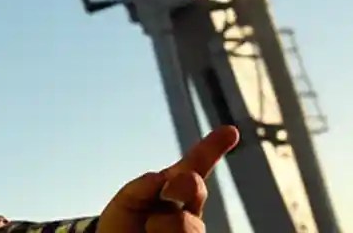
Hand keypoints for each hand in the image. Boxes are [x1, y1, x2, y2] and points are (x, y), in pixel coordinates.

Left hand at [98, 125, 239, 231]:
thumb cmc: (121, 227)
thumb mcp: (126, 202)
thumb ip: (143, 186)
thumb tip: (163, 178)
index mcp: (172, 190)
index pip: (195, 165)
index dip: (212, 147)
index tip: (230, 130)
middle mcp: (188, 209)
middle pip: (196, 187)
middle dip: (182, 186)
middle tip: (165, 195)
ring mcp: (193, 230)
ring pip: (190, 224)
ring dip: (163, 225)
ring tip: (148, 231)